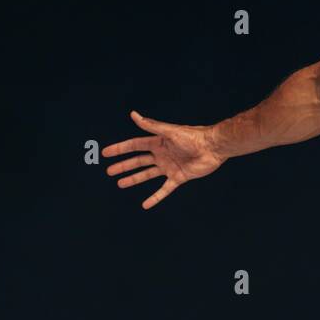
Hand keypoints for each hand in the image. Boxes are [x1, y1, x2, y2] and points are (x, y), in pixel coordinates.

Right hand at [104, 110, 226, 208]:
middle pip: (138, 161)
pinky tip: (145, 204)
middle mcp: (162, 155)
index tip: (105, 153)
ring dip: (133, 179)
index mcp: (158, 142)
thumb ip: (151, 125)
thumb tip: (133, 114)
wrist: (213, 147)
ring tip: (120, 184)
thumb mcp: (170, 131)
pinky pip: (164, 190)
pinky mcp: (178, 177)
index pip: (134, 145)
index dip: (120, 149)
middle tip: (109, 172)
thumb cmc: (193, 136)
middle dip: (123, 166)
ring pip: (147, 174)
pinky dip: (155, 197)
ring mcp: (169, 167)